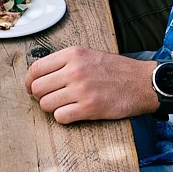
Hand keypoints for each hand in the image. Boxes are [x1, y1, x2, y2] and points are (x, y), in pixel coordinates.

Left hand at [25, 47, 156, 123]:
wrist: (143, 83)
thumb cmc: (117, 70)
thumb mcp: (89, 55)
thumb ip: (65, 62)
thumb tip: (40, 75)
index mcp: (73, 54)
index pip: (36, 69)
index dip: (30, 81)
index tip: (31, 87)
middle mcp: (74, 70)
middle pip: (38, 88)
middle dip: (40, 96)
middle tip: (49, 98)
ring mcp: (81, 90)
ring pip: (46, 104)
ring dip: (51, 108)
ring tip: (63, 105)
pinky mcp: (89, 108)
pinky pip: (61, 117)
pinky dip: (63, 117)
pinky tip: (73, 113)